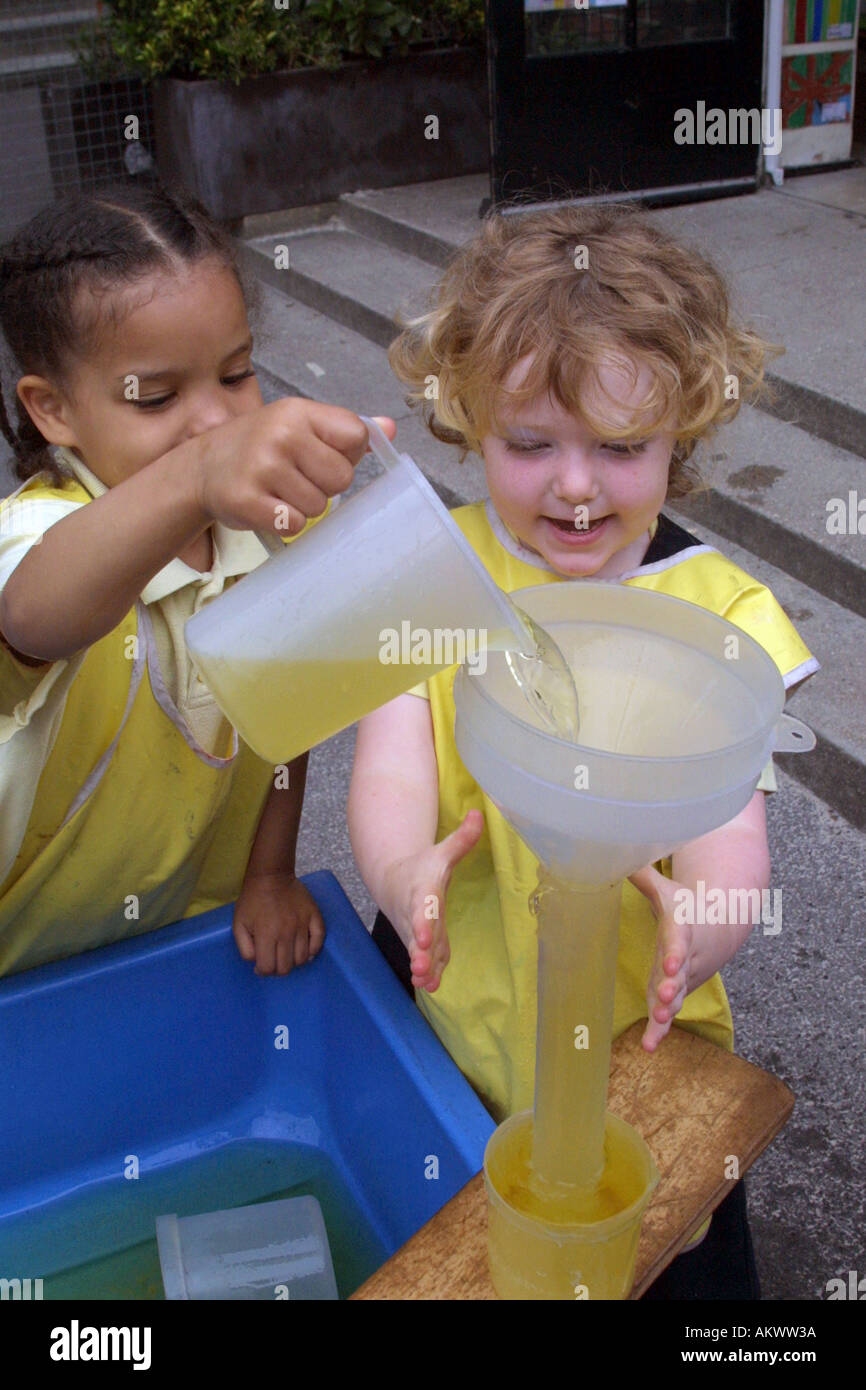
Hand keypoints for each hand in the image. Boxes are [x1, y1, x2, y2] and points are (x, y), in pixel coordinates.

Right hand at [190, 400, 395, 536]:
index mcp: (298, 412)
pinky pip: (294, 524)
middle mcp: (281, 434)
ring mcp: (262, 468)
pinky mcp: (247, 500)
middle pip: (342, 478)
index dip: (346, 454)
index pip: (356, 435)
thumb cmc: (260, 448)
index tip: (320, 456)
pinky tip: (266, 506)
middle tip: (294, 477)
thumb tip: (390, 429)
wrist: (202, 468)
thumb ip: (344, 429)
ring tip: (277, 491)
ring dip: (302, 506)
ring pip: (319, 506)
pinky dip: (284, 523)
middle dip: (323, 486)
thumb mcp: (298, 425)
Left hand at [232, 870, 324, 975]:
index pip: (268, 968)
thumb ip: (244, 948)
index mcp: (266, 934)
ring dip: (294, 961)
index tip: (261, 966)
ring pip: (303, 958)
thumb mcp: (238, 924)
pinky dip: (313, 951)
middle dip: (278, 969)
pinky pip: (319, 942)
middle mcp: (286, 932)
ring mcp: (302, 924)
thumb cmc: (252, 900)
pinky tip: (306, 950)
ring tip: (287, 954)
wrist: (271, 876)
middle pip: (286, 967)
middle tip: (274, 960)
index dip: (263, 971)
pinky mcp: (314, 916)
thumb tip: (257, 962)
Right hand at [382, 811, 482, 991]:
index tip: (424, 937)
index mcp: (423, 893)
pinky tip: (431, 986)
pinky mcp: (421, 943)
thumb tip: (481, 813)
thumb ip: (462, 838)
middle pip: (417, 936)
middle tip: (419, 967)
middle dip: (419, 952)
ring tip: (424, 982)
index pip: (423, 909)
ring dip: (422, 967)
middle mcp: (416, 916)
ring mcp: (416, 932)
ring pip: (419, 952)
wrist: (394, 882)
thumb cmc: (423, 867)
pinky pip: (425, 959)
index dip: (423, 923)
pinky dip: (428, 973)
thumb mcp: (442, 851)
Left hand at [628, 863, 693, 1053]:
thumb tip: (612, 852)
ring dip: (666, 1013)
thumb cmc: (685, 908)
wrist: (716, 929)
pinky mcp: (673, 995)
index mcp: (682, 931)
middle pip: (680, 974)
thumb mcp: (666, 891)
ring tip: (658, 1023)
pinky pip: (667, 1016)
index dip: (675, 952)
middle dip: (673, 987)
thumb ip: (642, 876)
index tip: (671, 962)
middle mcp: (684, 958)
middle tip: (665, 999)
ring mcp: (681, 979)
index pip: (679, 941)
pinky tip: (647, 1047)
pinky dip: (659, 1032)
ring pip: (675, 999)